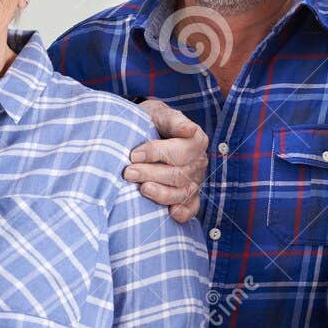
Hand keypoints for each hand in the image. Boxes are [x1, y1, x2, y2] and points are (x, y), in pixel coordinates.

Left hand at [127, 99, 206, 223]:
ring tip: (142, 189)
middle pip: (179, 174)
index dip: (158, 153)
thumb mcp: (160, 114)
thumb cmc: (152, 121)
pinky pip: (190, 208)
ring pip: (182, 193)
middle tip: (128, 172)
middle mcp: (198, 162)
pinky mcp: (188, 196)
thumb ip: (174, 121)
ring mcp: (194, 181)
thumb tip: (189, 129)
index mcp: (196, 141)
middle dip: (152, 174)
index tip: (134, 154)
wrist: (144, 130)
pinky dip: (182, 213)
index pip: (182, 151)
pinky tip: (170, 214)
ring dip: (162, 194)